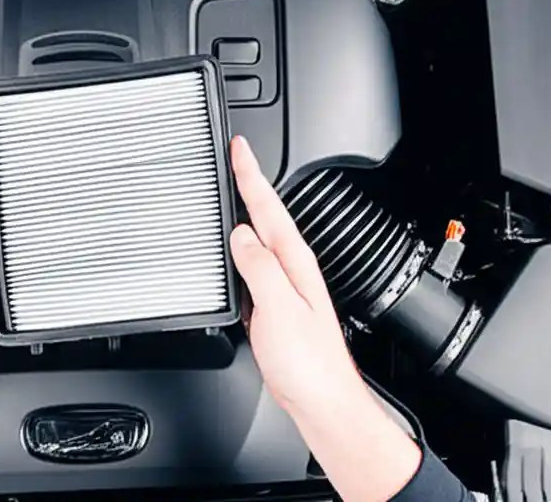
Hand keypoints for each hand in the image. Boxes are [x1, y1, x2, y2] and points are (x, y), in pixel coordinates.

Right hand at [231, 136, 419, 500]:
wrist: (322, 402)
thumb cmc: (309, 363)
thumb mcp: (279, 307)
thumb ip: (259, 266)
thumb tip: (241, 234)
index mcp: (295, 263)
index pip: (270, 207)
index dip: (252, 175)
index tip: (239, 148)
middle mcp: (292, 271)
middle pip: (266, 218)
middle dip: (248, 187)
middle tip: (230, 161)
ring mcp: (284, 289)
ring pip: (258, 242)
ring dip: (243, 217)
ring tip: (228, 195)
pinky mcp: (273, 309)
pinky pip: (252, 270)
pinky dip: (237, 254)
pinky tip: (231, 254)